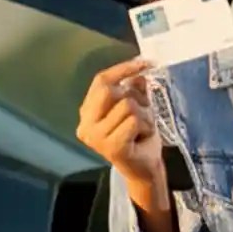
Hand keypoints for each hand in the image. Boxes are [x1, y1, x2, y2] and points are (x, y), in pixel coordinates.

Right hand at [76, 59, 163, 201]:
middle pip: (110, 90)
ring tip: (142, 129)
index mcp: (88, 112)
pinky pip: (133, 120)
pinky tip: (142, 137)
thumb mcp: (139, 108)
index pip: (101, 81)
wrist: (144, 169)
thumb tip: (138, 73)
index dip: (123, 69)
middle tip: (144, 111)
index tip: (146, 62)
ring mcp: (96, 137)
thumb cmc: (139, 138)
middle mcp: (86, 124)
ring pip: (127, 105)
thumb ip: (135, 90)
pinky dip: (146, 125)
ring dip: (144, 115)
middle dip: (134, 96)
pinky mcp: (111, 146)